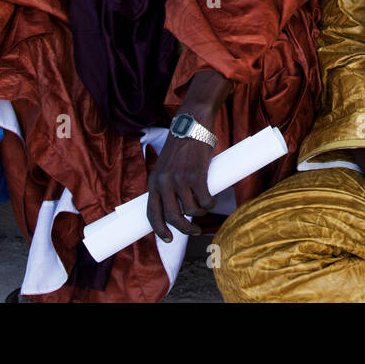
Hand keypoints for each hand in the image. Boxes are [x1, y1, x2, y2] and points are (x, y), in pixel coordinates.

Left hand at [147, 70, 230, 240]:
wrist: (191, 124)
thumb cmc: (182, 146)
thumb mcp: (167, 166)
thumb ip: (169, 185)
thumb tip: (178, 207)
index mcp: (154, 181)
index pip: (152, 213)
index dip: (159, 230)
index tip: (168, 239)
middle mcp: (164, 182)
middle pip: (173, 217)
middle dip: (185, 229)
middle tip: (194, 230)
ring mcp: (180, 179)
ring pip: (191, 210)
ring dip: (200, 212)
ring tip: (204, 204)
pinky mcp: (197, 175)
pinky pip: (205, 200)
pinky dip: (210, 203)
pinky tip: (212, 198)